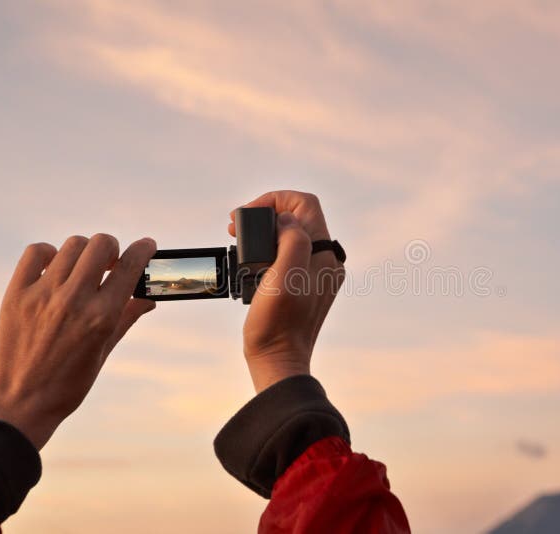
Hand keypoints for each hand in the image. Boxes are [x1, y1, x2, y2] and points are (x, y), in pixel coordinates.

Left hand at [0, 234, 156, 448]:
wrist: (20, 403)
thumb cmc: (67, 384)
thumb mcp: (104, 352)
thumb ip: (127, 318)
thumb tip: (147, 299)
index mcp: (101, 317)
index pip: (130, 266)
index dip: (144, 250)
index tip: (147, 246)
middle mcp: (74, 300)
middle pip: (101, 245)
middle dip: (112, 249)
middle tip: (110, 264)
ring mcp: (43, 295)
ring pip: (72, 246)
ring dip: (84, 253)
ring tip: (81, 269)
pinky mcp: (17, 294)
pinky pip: (36, 253)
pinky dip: (49, 254)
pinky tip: (54, 270)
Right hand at [229, 191, 344, 392]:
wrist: (277, 360)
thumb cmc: (277, 323)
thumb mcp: (285, 276)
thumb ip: (293, 240)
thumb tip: (288, 219)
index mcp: (324, 254)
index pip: (305, 204)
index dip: (275, 200)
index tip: (248, 213)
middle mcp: (324, 261)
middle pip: (298, 216)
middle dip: (266, 213)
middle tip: (235, 224)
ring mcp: (315, 274)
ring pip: (290, 235)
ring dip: (263, 231)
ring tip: (237, 239)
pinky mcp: (302, 286)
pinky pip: (286, 254)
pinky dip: (265, 249)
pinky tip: (248, 260)